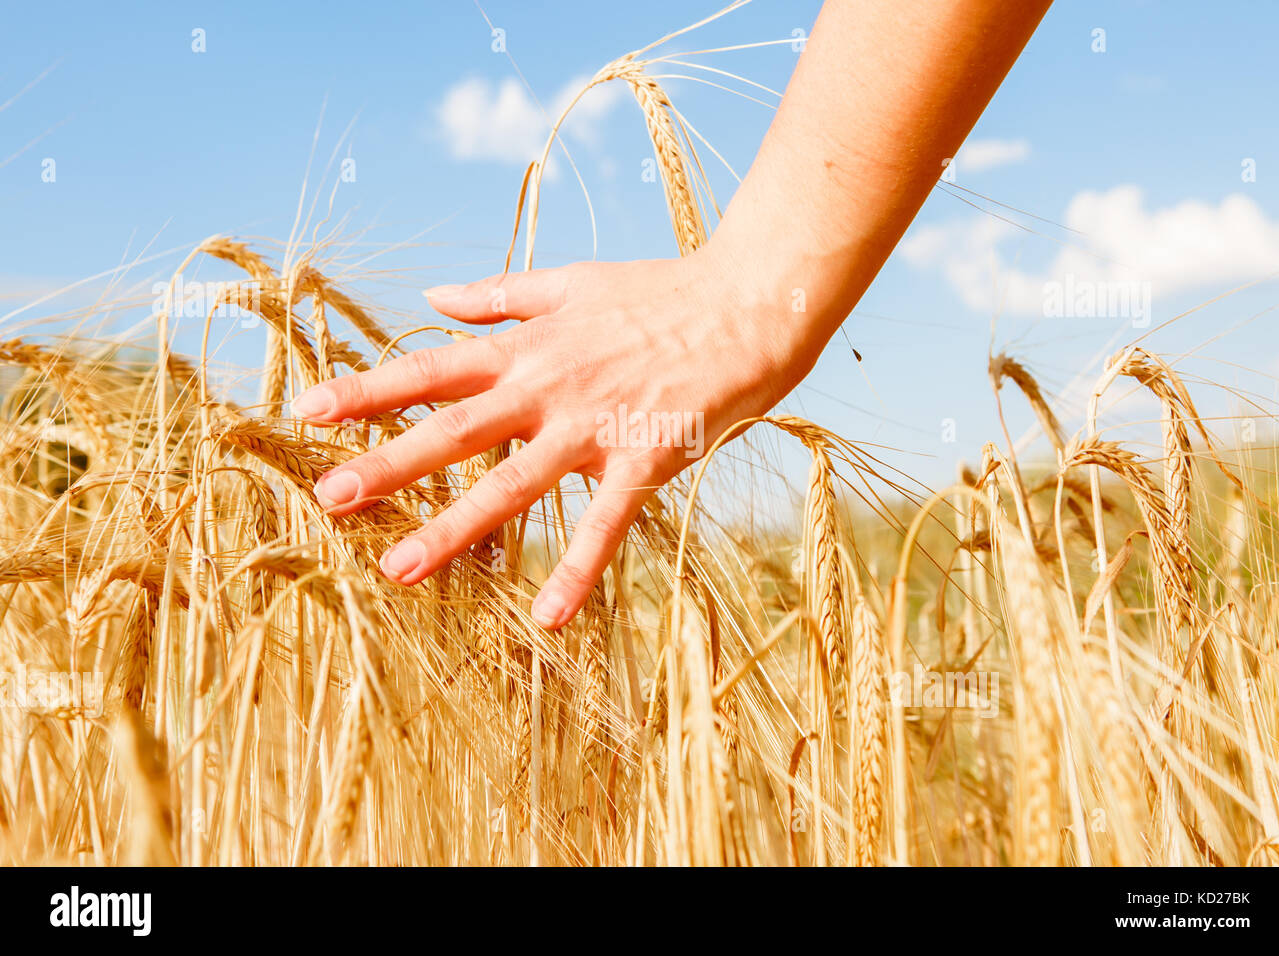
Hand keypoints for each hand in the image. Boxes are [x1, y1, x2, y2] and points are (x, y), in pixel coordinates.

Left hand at [290, 245, 809, 628]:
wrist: (748, 301)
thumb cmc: (661, 292)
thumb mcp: (571, 281)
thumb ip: (499, 293)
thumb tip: (433, 295)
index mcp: (527, 348)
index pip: (433, 370)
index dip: (370, 391)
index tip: (309, 411)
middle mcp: (548, 389)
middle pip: (453, 431)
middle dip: (387, 464)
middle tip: (326, 498)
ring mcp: (594, 427)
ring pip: (511, 484)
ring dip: (452, 527)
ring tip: (397, 569)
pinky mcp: (644, 459)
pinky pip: (605, 522)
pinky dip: (578, 567)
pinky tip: (548, 617)